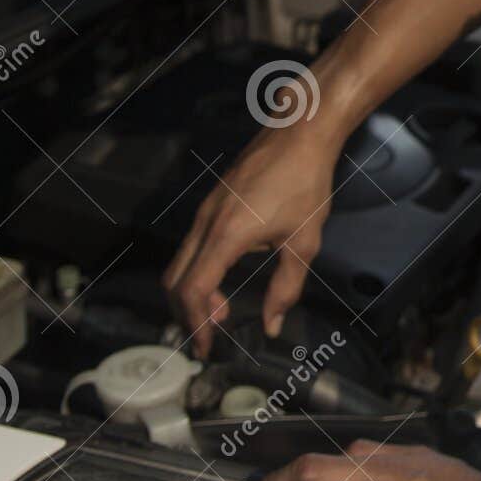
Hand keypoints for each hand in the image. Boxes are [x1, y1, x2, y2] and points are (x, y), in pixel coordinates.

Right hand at [163, 120, 340, 355]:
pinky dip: (197, 271)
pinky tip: (223, 279)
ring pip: (181, 262)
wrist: (299, 133)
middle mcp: (205, 223)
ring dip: (192, 293)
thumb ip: (286, 287)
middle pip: (175, 280)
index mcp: (226, 235)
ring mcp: (205, 210)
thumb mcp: (303, 242)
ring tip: (221, 312)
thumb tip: (272, 324)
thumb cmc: (305, 184)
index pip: (193, 289)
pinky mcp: (211, 203)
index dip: (196, 324)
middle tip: (210, 336)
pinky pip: (191, 246)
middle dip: (187, 314)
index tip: (206, 347)